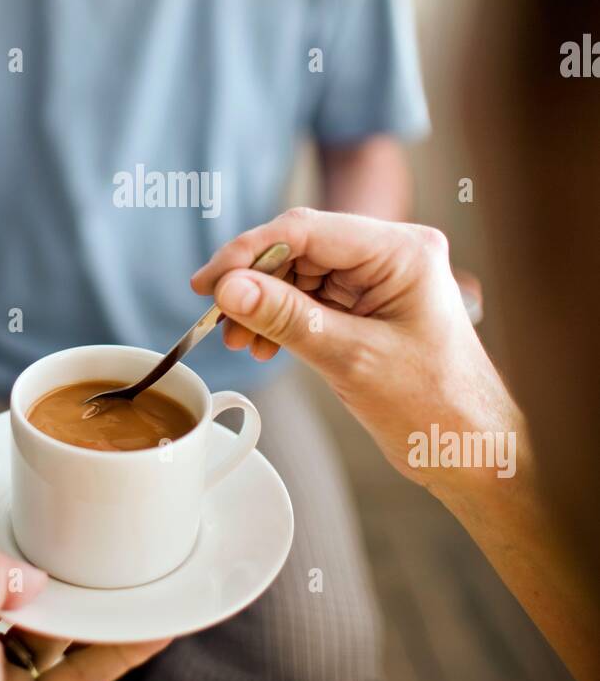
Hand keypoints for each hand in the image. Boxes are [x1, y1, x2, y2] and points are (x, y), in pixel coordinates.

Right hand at [192, 207, 520, 489]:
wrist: (473, 450)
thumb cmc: (436, 407)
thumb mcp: (351, 359)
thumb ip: (286, 318)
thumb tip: (230, 288)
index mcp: (403, 250)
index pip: (307, 229)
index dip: (249, 252)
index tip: (208, 282)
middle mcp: (393, 253)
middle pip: (300, 247)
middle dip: (253, 282)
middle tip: (219, 317)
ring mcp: (381, 278)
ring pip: (300, 273)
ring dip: (263, 303)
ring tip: (240, 339)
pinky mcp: (369, 304)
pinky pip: (312, 297)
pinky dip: (281, 318)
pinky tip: (262, 342)